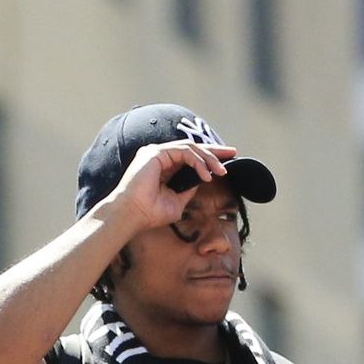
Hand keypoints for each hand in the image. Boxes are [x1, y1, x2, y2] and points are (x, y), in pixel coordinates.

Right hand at [98, 134, 230, 239]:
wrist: (131, 217)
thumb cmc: (149, 213)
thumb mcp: (177, 202)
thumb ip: (188, 189)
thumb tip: (202, 180)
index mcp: (163, 166)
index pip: (189, 156)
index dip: (208, 157)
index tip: (226, 162)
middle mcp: (159, 156)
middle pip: (192, 147)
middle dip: (214, 150)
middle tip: (233, 152)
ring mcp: (157, 152)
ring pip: (190, 148)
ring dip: (208, 159)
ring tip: (220, 171)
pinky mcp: (156, 153)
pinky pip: (184, 151)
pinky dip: (197, 162)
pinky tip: (206, 174)